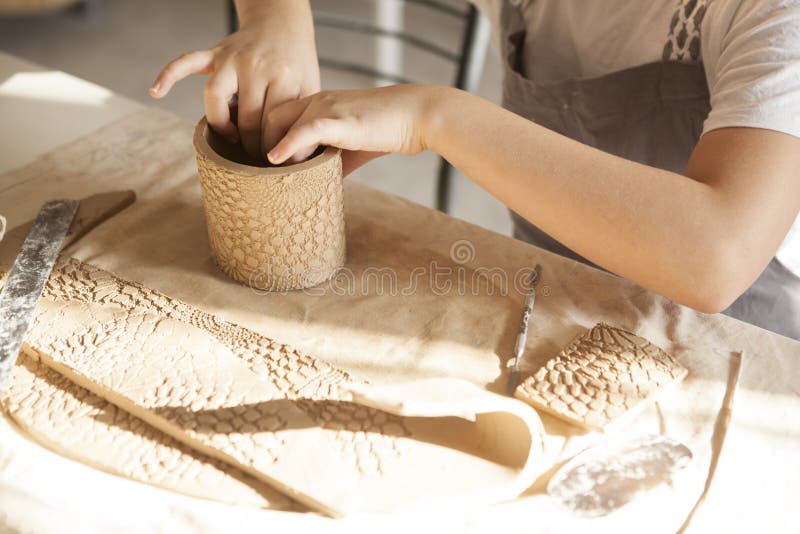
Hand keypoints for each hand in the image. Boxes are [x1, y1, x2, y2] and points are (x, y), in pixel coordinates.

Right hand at [149, 1, 318, 160]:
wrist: (282, 24)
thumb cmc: (297, 62)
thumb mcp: (309, 87)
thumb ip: (300, 117)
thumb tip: (296, 156)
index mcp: (282, 78)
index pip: (271, 125)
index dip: (270, 147)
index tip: (272, 158)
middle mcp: (254, 67)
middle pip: (246, 118)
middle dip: (250, 144)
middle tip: (254, 155)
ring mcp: (231, 59)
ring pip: (214, 97)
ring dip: (221, 125)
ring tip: (231, 138)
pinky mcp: (214, 53)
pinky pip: (186, 62)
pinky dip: (168, 75)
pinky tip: (156, 91)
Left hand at [267, 84, 439, 172]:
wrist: (417, 116)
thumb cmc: (389, 131)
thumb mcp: (354, 148)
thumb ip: (332, 163)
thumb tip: (318, 188)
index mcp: (319, 103)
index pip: (278, 114)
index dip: (266, 138)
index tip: (264, 164)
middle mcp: (317, 100)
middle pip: (270, 116)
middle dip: (261, 143)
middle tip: (264, 173)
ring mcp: (326, 107)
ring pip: (280, 122)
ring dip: (273, 149)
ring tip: (274, 175)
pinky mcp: (338, 120)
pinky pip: (304, 130)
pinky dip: (286, 145)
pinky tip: (275, 160)